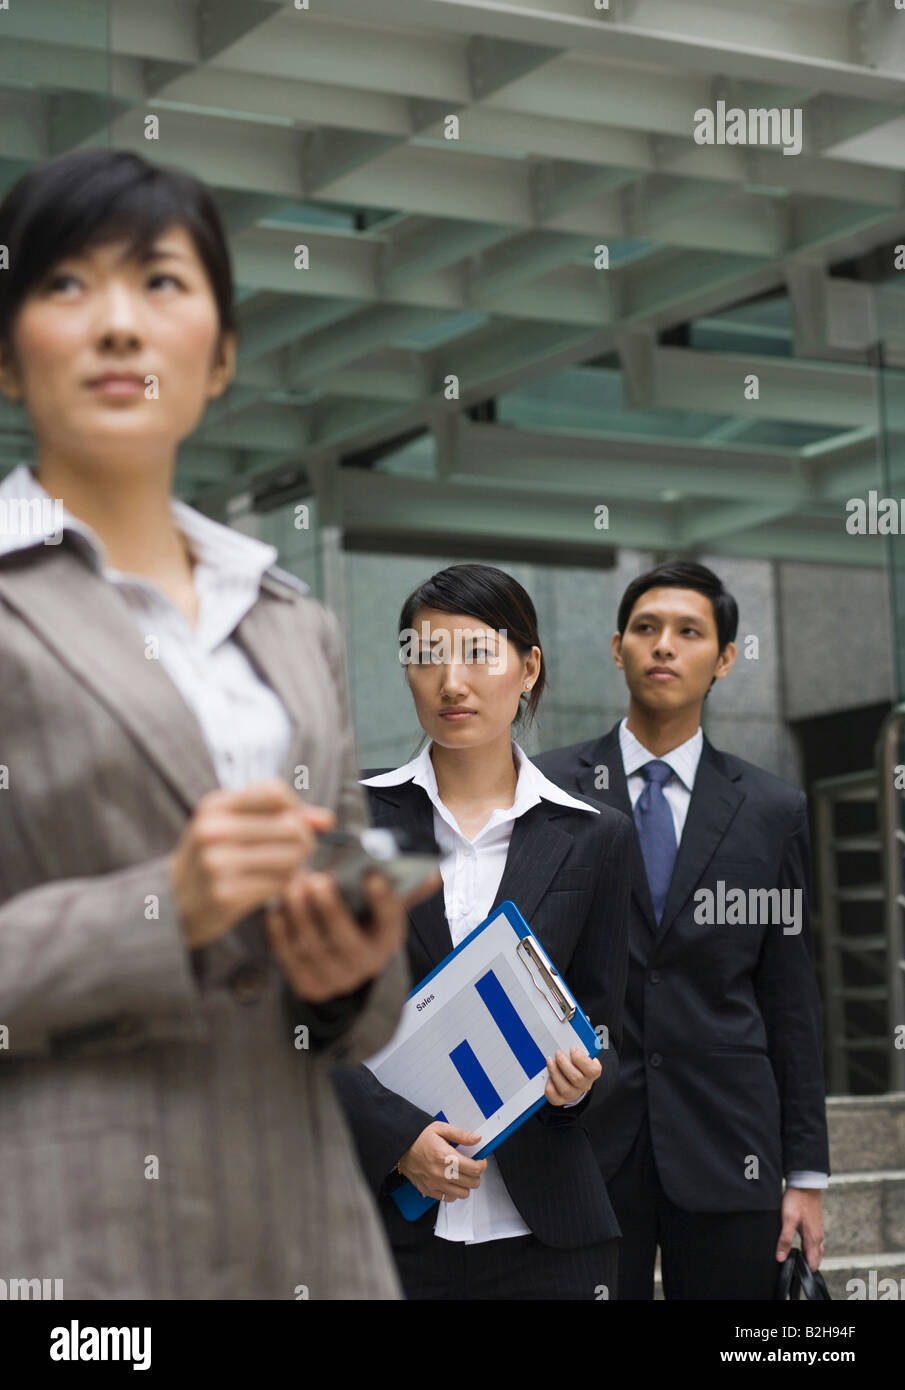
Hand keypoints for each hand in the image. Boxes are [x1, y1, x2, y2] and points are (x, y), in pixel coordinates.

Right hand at [168, 779, 333, 947]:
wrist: (172, 902)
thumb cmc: (213, 858)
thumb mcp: (232, 825)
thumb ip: (280, 815)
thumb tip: (327, 820)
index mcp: (214, 806)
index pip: (275, 792)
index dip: (296, 807)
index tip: (295, 822)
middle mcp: (214, 831)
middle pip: (291, 826)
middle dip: (304, 840)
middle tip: (296, 852)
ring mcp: (218, 864)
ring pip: (292, 856)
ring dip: (296, 865)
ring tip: (281, 869)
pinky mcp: (226, 894)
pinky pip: (280, 884)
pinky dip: (283, 885)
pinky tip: (269, 886)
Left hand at [265, 867, 408, 1002]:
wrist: (338, 966)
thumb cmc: (361, 922)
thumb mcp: (382, 907)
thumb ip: (404, 887)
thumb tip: (435, 873)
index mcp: (388, 939)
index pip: (391, 921)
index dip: (384, 899)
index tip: (372, 873)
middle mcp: (365, 964)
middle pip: (347, 941)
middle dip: (331, 909)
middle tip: (317, 879)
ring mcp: (334, 978)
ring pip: (313, 947)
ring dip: (300, 915)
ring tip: (292, 886)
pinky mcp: (308, 985)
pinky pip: (288, 958)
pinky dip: (279, 931)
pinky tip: (274, 907)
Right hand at [397, 1122, 487, 1201]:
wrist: (399, 1146)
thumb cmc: (419, 1137)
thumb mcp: (441, 1129)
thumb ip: (461, 1135)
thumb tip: (477, 1139)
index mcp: (446, 1156)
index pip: (474, 1169)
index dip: (482, 1165)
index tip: (480, 1161)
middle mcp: (441, 1173)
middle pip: (472, 1183)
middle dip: (476, 1175)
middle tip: (472, 1166)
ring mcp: (434, 1184)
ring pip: (463, 1194)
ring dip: (466, 1185)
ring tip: (462, 1174)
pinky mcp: (429, 1191)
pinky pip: (449, 1198)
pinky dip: (454, 1192)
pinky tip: (451, 1181)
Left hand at [545, 1046, 601, 1105]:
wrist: (573, 1079)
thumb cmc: (576, 1062)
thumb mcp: (580, 1052)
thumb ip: (579, 1045)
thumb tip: (569, 1032)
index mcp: (592, 1072)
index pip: (592, 1070)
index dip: (581, 1059)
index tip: (572, 1049)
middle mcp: (584, 1085)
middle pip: (576, 1078)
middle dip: (564, 1063)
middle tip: (558, 1053)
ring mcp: (573, 1093)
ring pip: (565, 1088)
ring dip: (555, 1073)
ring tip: (550, 1061)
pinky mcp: (561, 1099)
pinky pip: (554, 1096)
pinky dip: (550, 1086)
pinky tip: (548, 1076)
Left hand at [776, 1188, 823, 1268]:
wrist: (805, 1184)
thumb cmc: (797, 1200)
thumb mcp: (788, 1220)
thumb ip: (785, 1239)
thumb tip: (781, 1258)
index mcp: (813, 1239)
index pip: (813, 1263)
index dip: (804, 1270)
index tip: (794, 1273)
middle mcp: (818, 1237)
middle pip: (816, 1258)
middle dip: (807, 1265)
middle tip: (795, 1268)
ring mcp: (818, 1230)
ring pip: (816, 1250)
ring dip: (809, 1256)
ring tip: (798, 1259)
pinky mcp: (815, 1224)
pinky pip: (815, 1241)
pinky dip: (809, 1247)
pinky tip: (802, 1245)